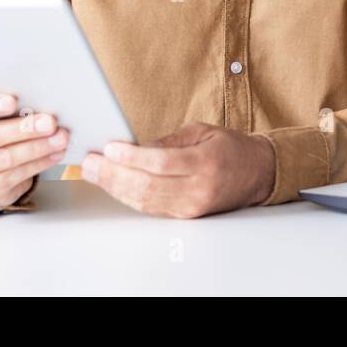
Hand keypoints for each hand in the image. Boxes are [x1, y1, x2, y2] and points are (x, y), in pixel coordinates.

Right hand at [0, 93, 68, 206]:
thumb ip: (4, 108)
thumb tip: (38, 100)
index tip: (13, 101)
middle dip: (24, 129)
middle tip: (50, 122)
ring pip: (4, 159)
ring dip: (36, 148)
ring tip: (59, 138)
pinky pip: (13, 177)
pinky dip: (38, 164)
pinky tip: (54, 154)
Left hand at [79, 122, 274, 217]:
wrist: (256, 174)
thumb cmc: (229, 148)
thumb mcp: (201, 131)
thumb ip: (168, 141)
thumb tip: (134, 147)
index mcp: (205, 162)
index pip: (161, 162)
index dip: (132, 157)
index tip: (109, 148)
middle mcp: (198, 188)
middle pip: (148, 185)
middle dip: (113, 174)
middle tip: (90, 163)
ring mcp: (192, 206)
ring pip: (146, 201)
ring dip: (115, 187)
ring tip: (94, 173)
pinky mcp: (186, 215)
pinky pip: (152, 208)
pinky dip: (129, 197)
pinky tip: (114, 185)